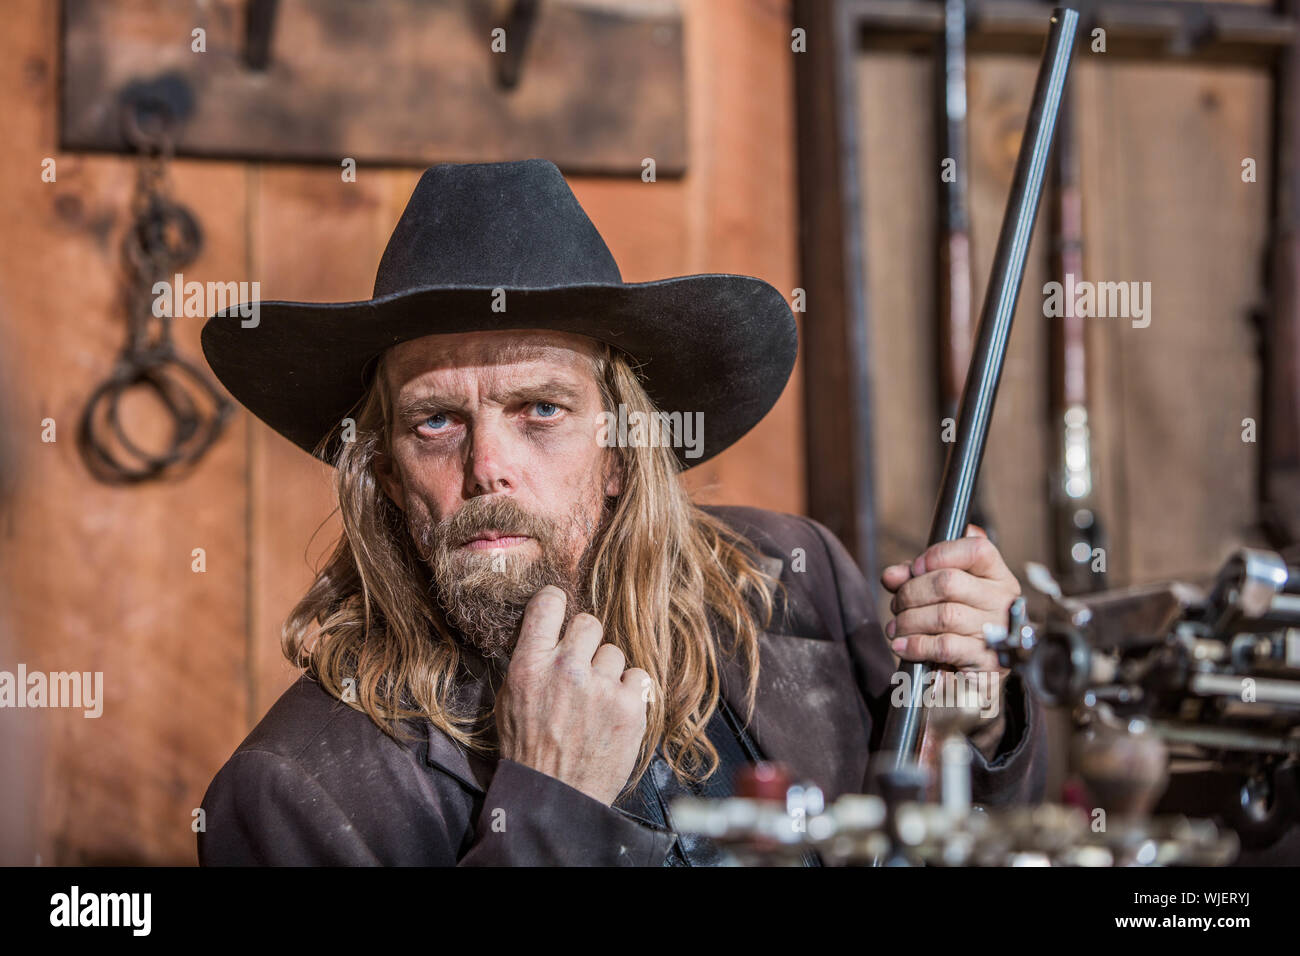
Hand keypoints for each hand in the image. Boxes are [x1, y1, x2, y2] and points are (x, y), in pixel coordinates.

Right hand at [494, 586, 651, 804]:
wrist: (554, 798)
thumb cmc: (529, 750)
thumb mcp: (510, 699)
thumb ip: (530, 662)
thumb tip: (548, 632)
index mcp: (530, 664)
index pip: (549, 603)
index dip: (556, 603)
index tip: (560, 614)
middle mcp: (566, 669)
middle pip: (589, 622)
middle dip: (585, 642)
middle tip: (581, 667)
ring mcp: (601, 687)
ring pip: (614, 652)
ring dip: (607, 673)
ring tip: (595, 702)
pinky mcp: (630, 707)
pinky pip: (638, 676)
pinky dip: (629, 692)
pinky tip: (614, 712)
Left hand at [881, 525, 1016, 758]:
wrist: (975, 676)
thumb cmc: (957, 626)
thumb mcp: (937, 594)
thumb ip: (915, 578)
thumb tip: (892, 575)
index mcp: (997, 577)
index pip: (977, 549)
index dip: (938, 555)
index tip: (914, 569)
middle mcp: (1003, 601)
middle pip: (949, 582)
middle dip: (911, 593)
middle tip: (898, 605)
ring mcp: (999, 632)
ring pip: (944, 615)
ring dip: (909, 621)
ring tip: (897, 628)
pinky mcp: (988, 662)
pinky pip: (944, 646)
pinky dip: (916, 645)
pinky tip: (903, 646)